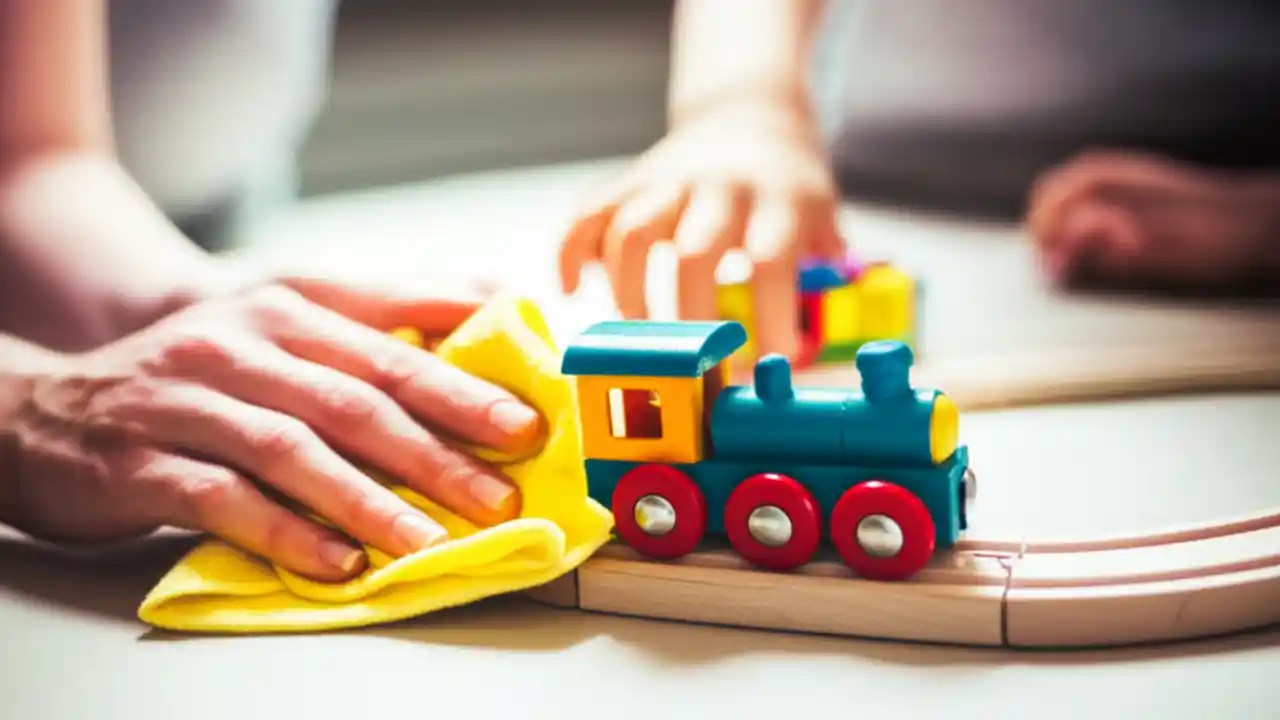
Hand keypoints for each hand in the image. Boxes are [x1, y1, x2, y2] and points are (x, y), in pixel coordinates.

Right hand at [0, 277, 540, 581]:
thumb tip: (485, 313)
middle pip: (357, 396)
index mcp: (287, 305)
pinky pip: (225, 499)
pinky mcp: (142, 461)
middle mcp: (242, 342)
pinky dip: (287, 533)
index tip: (528, 418)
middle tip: (502, 489)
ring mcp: (190, 399)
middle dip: (439, 446)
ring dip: (372, 498)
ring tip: (432, 540)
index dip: (465, 377)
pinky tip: (340, 562)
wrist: (40, 406)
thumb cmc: (192, 376)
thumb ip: (370, 331)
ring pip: (295, 447)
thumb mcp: (275, 331)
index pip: (392, 335)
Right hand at [559, 95, 845, 357]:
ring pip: (631, 232)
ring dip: (627, 291)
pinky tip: (573, 289)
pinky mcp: (629, 182)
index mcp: (774, 200)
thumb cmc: (786, 182)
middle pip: (695, 254)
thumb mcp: (822, 211)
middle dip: (689, 317)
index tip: (771, 362)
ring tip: (635, 332)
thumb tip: (815, 337)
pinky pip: (587, 214)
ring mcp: (668, 183)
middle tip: (692, 360)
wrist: (749, 113)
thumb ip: (822, 270)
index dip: (770, 315)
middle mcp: (718, 188)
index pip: (772, 260)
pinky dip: (570, 253)